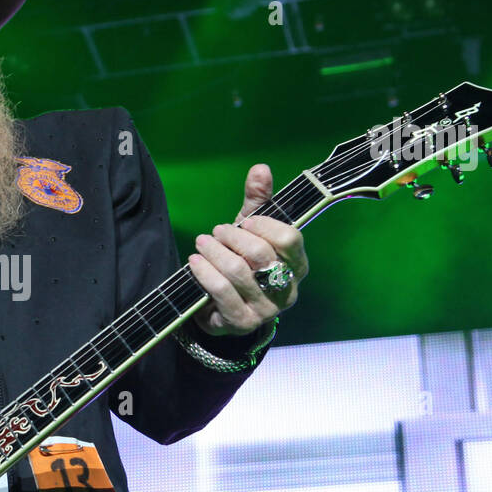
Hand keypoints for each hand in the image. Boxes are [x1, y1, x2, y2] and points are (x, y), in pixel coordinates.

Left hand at [186, 163, 307, 336]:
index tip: (244, 222)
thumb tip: (260, 168)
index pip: (290, 239)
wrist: (221, 306)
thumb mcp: (250, 231)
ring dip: (215, 252)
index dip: (264, 226)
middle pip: (262, 254)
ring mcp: (266, 310)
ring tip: (202, 243)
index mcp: (298, 266)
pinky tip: (194, 262)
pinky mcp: (243, 323)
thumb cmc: (242, 262)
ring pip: (239, 272)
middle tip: (216, 231)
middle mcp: (288, 290)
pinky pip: (222, 292)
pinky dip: (205, 272)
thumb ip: (258, 201)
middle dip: (233, 237)